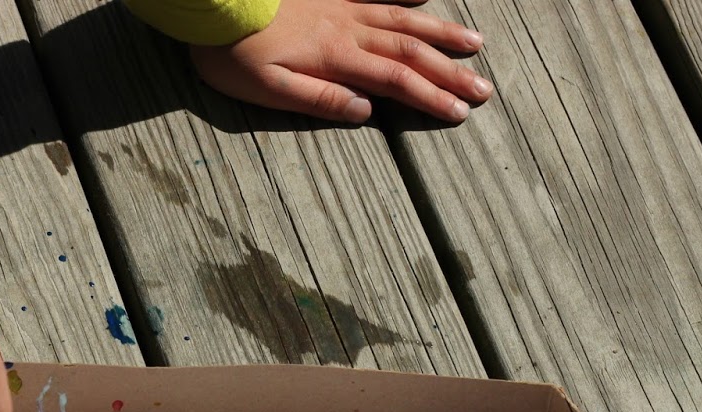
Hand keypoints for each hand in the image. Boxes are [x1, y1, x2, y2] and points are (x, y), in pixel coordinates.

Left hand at [190, 0, 491, 124]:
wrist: (217, 5)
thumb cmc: (232, 54)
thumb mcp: (268, 90)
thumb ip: (318, 99)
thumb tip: (366, 111)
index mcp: (337, 59)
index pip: (395, 82)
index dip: (430, 98)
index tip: (461, 112)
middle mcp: (349, 29)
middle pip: (410, 52)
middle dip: (449, 72)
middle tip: (485, 89)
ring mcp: (343, 6)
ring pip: (404, 19)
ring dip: (441, 34)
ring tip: (475, 44)